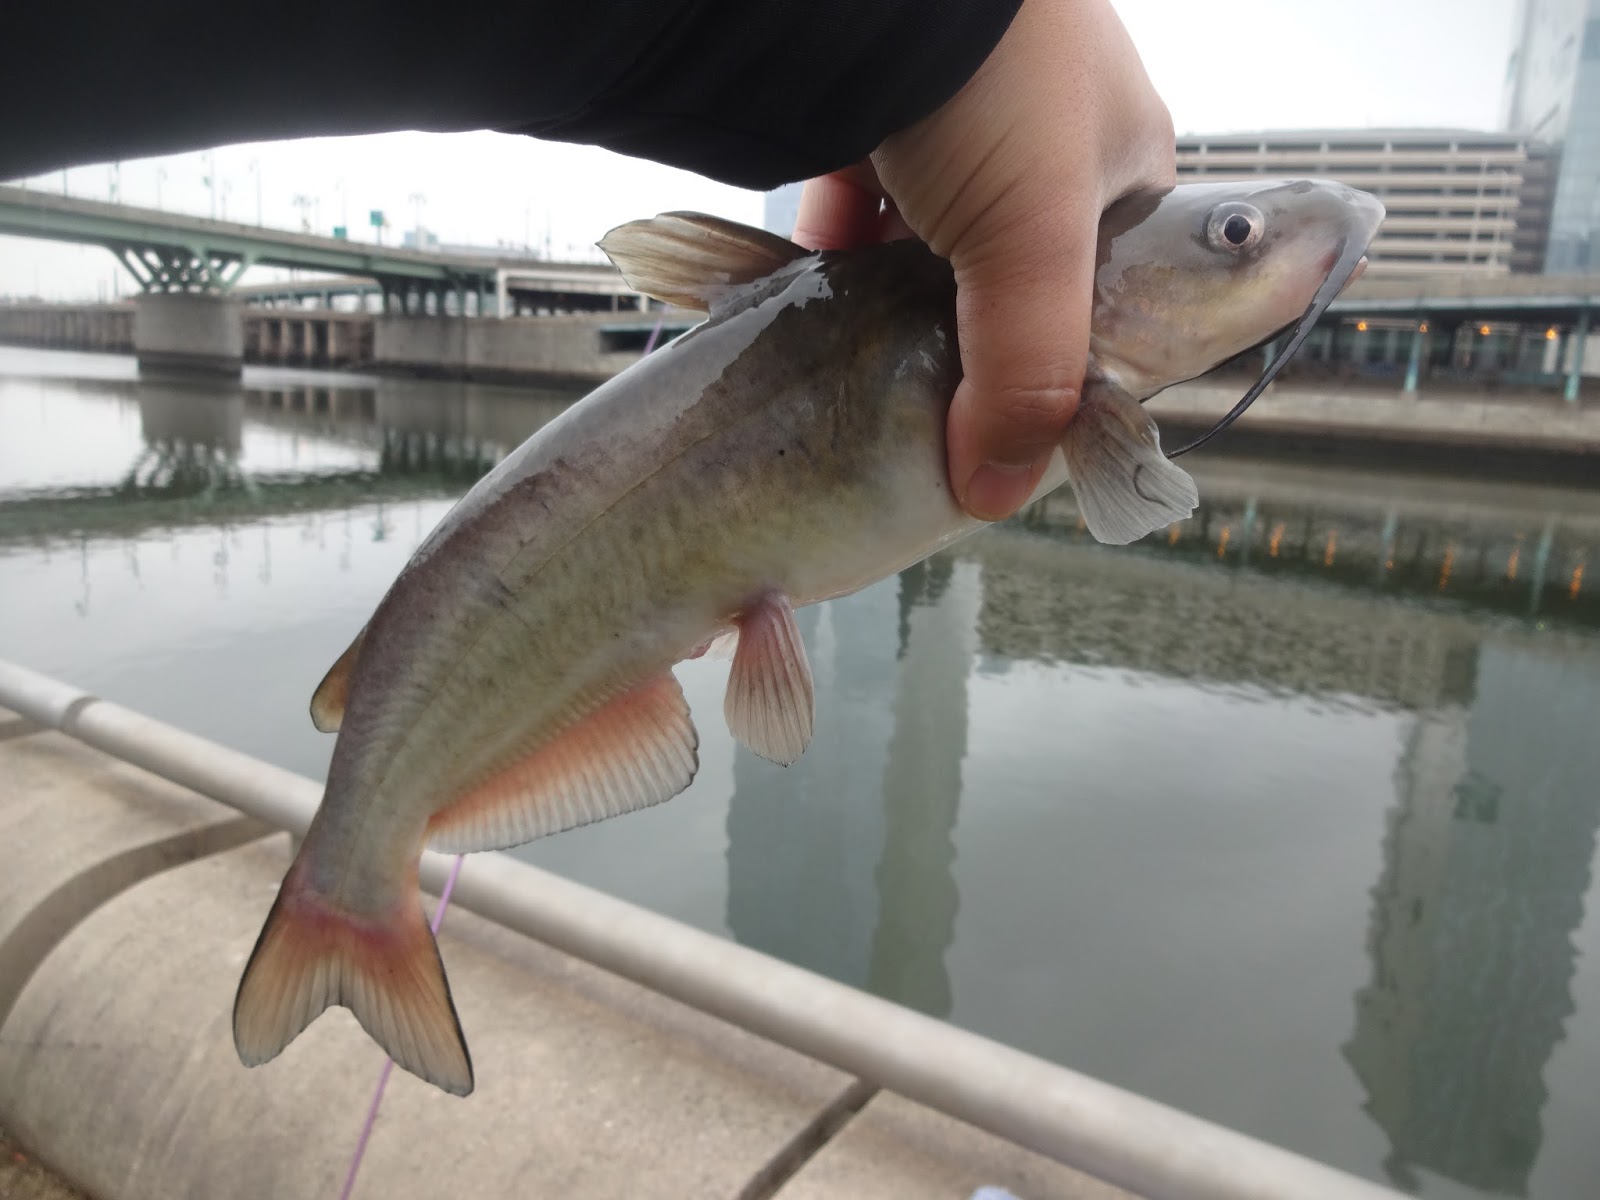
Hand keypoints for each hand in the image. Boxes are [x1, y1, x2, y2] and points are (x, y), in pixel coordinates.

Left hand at [790, 0, 1174, 521]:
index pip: (1116, 303)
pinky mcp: (869, 130)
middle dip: (977, 354)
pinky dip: (843, 270)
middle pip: (1015, 293)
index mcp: (1122, 166)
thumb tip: (993, 491)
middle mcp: (1045, 151)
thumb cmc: (995, 82)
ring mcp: (953, 137)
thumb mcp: (1035, 241)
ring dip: (905, 321)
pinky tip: (823, 320)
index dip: (1075, 375)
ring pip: (932, 264)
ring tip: (877, 382)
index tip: (1018, 433)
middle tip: (939, 421)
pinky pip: (858, 224)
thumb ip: (1027, 377)